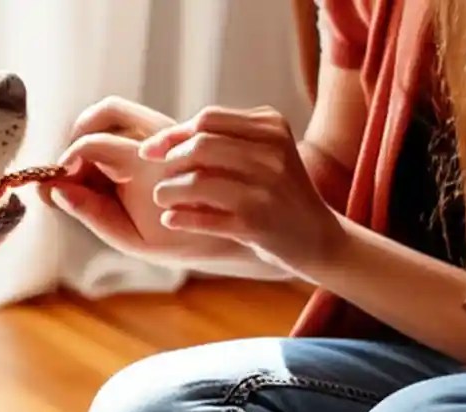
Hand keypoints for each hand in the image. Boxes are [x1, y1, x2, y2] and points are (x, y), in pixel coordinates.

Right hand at [43, 98, 239, 262]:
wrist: (238, 228)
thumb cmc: (184, 241)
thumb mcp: (134, 239)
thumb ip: (94, 214)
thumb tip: (56, 190)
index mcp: (146, 166)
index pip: (92, 145)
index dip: (67, 161)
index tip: (56, 183)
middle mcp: (158, 139)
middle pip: (106, 113)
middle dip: (80, 138)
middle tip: (71, 171)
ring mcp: (168, 132)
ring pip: (121, 112)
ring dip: (97, 134)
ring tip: (90, 170)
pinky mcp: (174, 133)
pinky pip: (136, 124)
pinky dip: (115, 140)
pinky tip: (114, 173)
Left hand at [141, 106, 346, 272]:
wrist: (314, 237)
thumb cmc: (274, 192)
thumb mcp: (260, 155)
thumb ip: (219, 141)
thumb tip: (157, 143)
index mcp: (271, 127)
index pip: (209, 119)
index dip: (173, 134)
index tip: (150, 151)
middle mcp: (272, 154)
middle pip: (201, 146)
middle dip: (171, 161)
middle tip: (160, 178)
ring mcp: (266, 189)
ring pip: (197, 181)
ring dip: (168, 190)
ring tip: (162, 198)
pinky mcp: (256, 223)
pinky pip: (203, 217)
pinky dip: (180, 218)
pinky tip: (170, 219)